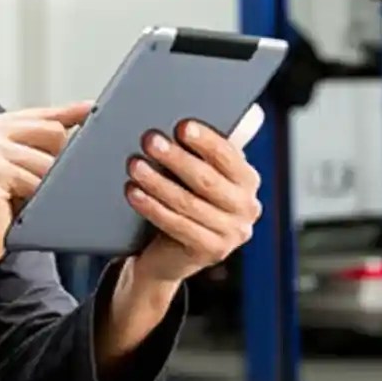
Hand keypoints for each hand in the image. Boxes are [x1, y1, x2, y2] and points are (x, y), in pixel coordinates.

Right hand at [0, 101, 91, 309]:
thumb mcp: (10, 173)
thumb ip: (34, 150)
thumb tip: (74, 132)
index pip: (43, 114)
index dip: (72, 114)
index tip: (95, 111)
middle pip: (53, 132)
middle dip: (60, 162)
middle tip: (42, 188)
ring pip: (49, 162)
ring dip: (49, 188)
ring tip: (26, 204)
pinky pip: (38, 183)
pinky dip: (39, 202)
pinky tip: (22, 211)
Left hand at [124, 114, 262, 284]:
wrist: (171, 254)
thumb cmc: (182, 202)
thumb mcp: (192, 176)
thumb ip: (192, 153)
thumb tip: (169, 127)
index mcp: (247, 180)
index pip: (229, 156)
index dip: (206, 140)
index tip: (182, 126)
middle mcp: (246, 207)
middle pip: (207, 180)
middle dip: (176, 158)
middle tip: (149, 140)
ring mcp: (231, 233)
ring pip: (188, 203)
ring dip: (158, 182)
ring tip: (134, 165)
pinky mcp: (210, 251)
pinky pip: (177, 225)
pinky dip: (152, 207)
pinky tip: (134, 193)